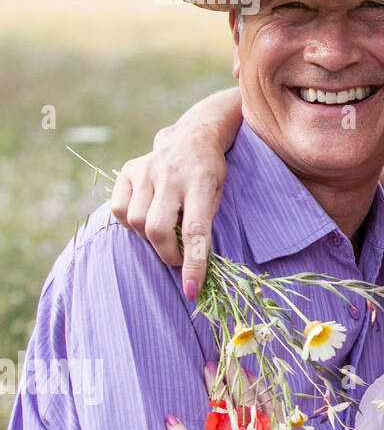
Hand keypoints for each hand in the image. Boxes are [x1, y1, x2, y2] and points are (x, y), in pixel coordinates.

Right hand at [111, 121, 227, 301]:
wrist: (192, 139)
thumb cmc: (209, 175)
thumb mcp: (218, 195)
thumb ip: (203, 223)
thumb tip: (191, 265)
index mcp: (201, 182)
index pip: (196, 231)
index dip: (193, 264)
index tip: (191, 290)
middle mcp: (171, 174)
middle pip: (158, 229)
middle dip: (168, 254)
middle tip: (178, 259)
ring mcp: (146, 170)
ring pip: (136, 222)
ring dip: (150, 238)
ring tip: (165, 230)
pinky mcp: (128, 170)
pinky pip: (119, 209)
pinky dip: (130, 223)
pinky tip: (145, 217)